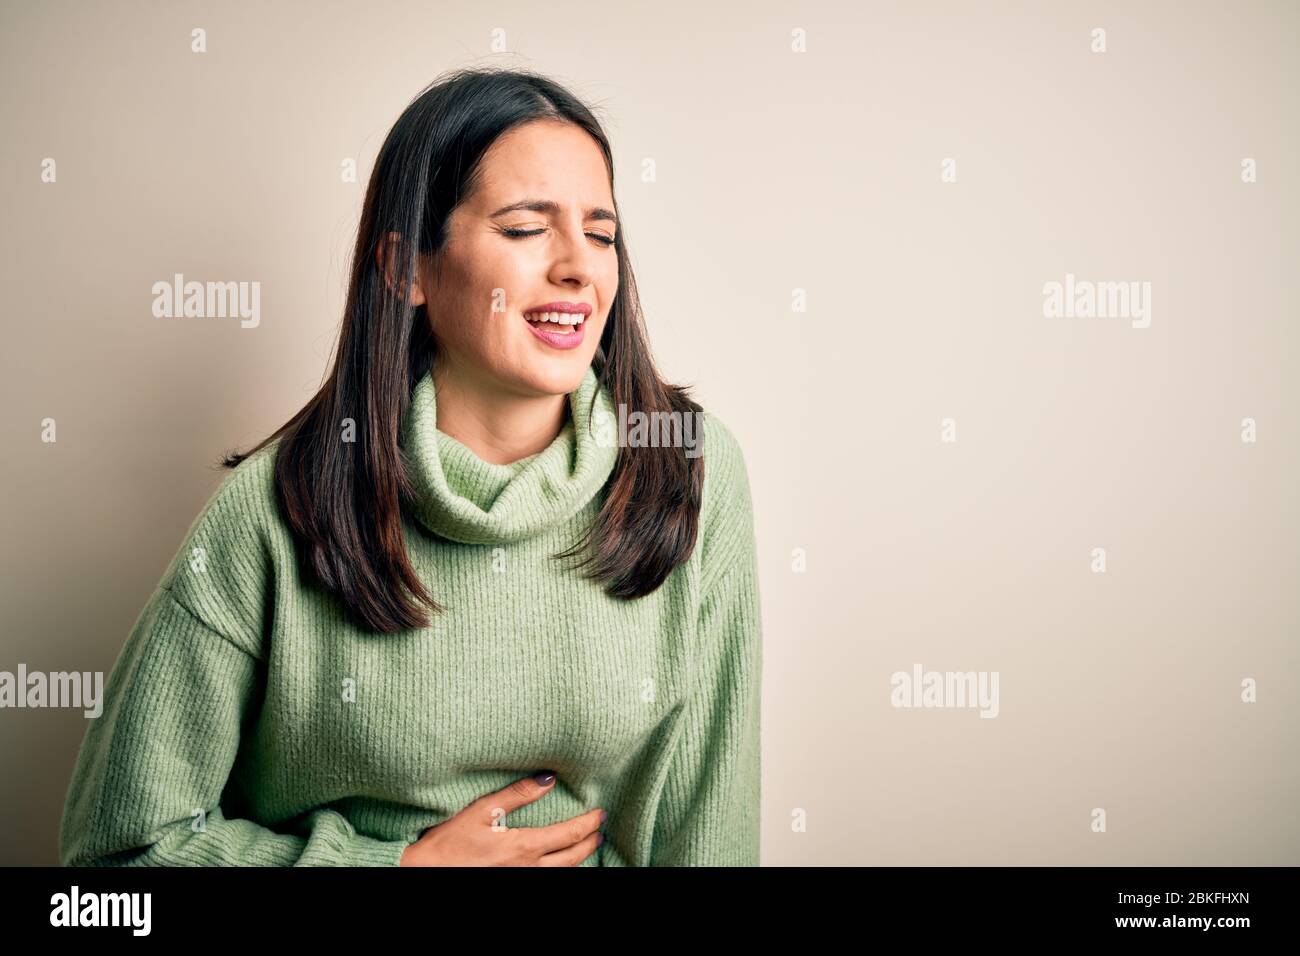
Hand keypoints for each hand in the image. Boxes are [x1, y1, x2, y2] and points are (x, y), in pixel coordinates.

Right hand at [399, 771, 605, 865]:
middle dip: (589, 842)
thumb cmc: (448, 842)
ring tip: (586, 846)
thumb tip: (548, 779)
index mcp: (523, 847)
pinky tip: (558, 864)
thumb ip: (517, 795)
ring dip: (578, 859)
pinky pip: (546, 880)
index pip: (569, 835)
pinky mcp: (511, 885)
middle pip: (572, 858)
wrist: (424, 873)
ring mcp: (521, 881)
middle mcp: (528, 869)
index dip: (588, 823)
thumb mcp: (481, 811)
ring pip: (561, 874)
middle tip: (599, 830)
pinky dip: (560, 871)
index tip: (600, 813)